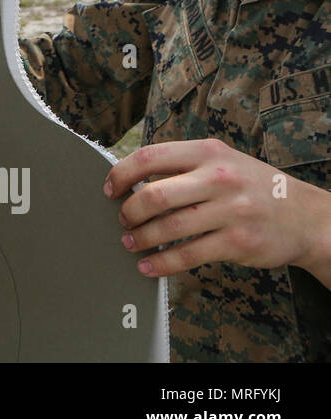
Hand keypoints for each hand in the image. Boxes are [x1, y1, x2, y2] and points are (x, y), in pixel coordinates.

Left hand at [106, 138, 330, 281]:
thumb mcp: (221, 161)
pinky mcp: (238, 242)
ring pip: (168, 228)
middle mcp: (218, 178)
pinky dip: (162, 264)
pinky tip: (149, 267)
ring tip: (131, 243)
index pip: (149, 157)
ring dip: (141, 239)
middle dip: (129, 212)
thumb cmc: (253, 186)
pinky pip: (188, 255)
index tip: (110, 189)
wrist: (307, 215)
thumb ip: (182, 166)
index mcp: (207, 152)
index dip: (121, 174)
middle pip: (154, 195)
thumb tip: (131, 181)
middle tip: (123, 220)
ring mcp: (230, 210)